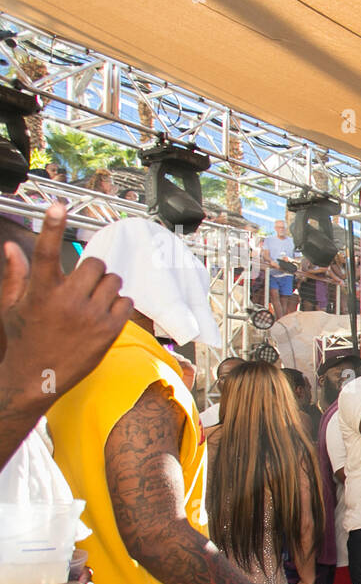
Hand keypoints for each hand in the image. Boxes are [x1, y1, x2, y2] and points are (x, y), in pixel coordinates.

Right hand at [1, 202, 132, 402]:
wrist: (36, 378)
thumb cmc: (23, 340)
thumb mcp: (11, 307)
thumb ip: (16, 275)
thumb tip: (12, 246)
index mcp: (40, 292)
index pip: (44, 252)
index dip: (51, 226)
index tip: (57, 205)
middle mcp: (66, 301)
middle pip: (94, 263)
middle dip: (91, 271)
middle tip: (82, 285)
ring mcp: (90, 316)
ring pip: (113, 281)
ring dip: (106, 287)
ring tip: (92, 302)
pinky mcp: (109, 331)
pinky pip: (126, 301)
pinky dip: (118, 304)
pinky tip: (104, 315)